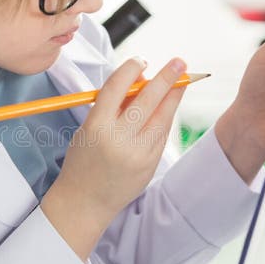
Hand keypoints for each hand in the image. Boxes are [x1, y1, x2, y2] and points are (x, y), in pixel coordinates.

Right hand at [41, 56, 187, 258]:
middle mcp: (119, 139)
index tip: (142, 60)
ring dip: (174, 96)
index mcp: (97, 126)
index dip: (131, 69)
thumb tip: (142, 80)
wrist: (85, 203)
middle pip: (148, 99)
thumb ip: (113, 105)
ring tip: (181, 81)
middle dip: (166, 77)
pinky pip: (162, 135)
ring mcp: (138, 154)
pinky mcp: (150, 165)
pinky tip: (169, 106)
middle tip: (180, 62)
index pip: (117, 87)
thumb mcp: (88, 128)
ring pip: (162, 117)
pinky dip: (166, 117)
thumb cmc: (83, 160)